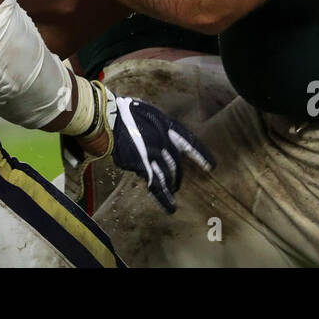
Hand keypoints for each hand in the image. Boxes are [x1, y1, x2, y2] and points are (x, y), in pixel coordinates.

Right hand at [64, 79, 214, 212]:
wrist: (107, 116)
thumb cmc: (123, 111)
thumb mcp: (146, 113)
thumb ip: (154, 127)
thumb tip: (155, 139)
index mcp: (166, 125)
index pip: (189, 141)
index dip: (201, 154)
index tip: (211, 166)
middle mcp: (163, 140)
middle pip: (176, 163)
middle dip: (178, 175)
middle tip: (178, 184)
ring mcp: (153, 153)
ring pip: (167, 175)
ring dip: (171, 187)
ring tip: (174, 199)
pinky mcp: (141, 165)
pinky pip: (155, 184)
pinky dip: (163, 197)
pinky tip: (169, 207)